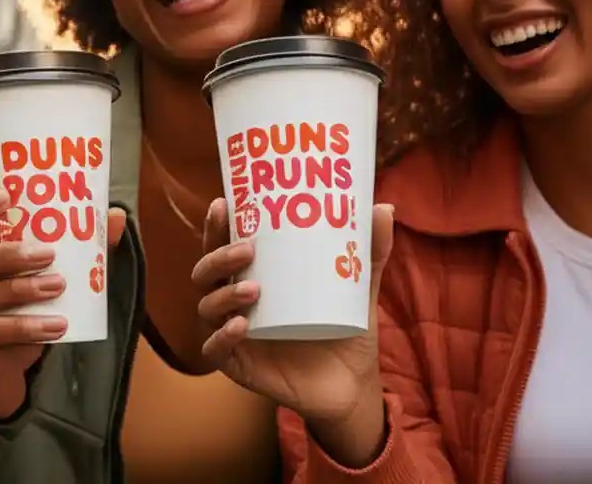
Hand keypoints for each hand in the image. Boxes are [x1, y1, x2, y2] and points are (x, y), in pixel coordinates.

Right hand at [0, 188, 126, 419]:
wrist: (1, 371)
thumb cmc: (22, 313)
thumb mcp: (47, 279)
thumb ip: (79, 249)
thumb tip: (117, 216)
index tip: (4, 196)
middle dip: (7, 256)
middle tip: (48, 254)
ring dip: (20, 291)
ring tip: (58, 287)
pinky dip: (20, 329)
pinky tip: (54, 328)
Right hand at [192, 199, 394, 466]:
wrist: (352, 386)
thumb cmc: (345, 332)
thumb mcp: (358, 289)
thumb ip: (369, 252)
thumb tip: (385, 207)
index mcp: (253, 276)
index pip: (223, 246)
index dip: (216, 226)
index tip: (223, 204)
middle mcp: (235, 302)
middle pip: (205, 273)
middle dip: (218, 257)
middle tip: (247, 250)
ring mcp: (232, 333)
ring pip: (206, 307)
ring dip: (223, 294)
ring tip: (253, 290)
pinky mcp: (237, 364)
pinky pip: (214, 349)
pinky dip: (222, 336)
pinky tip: (240, 326)